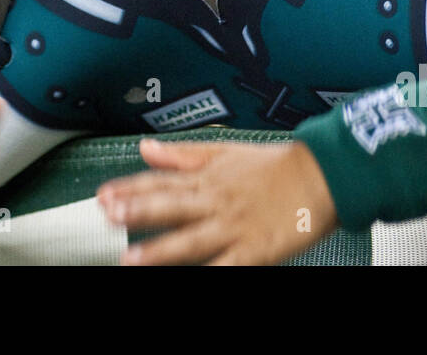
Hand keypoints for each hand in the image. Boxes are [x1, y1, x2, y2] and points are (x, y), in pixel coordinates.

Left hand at [96, 139, 337, 265]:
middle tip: (108, 215)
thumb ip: (183, 154)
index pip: (162, 180)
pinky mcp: (256, 251)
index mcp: (208, 177)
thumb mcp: (226, 151)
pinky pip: (228, 267)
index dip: (130, 188)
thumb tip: (146, 148)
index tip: (103, 195)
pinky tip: (192, 279)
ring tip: (131, 258)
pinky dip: (210, 274)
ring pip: (192, 240)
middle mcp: (217, 201)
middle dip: (138, 211)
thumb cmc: (276, 166)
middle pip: (172, 205)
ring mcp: (235, 227)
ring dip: (160, 250)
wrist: (323, 175)